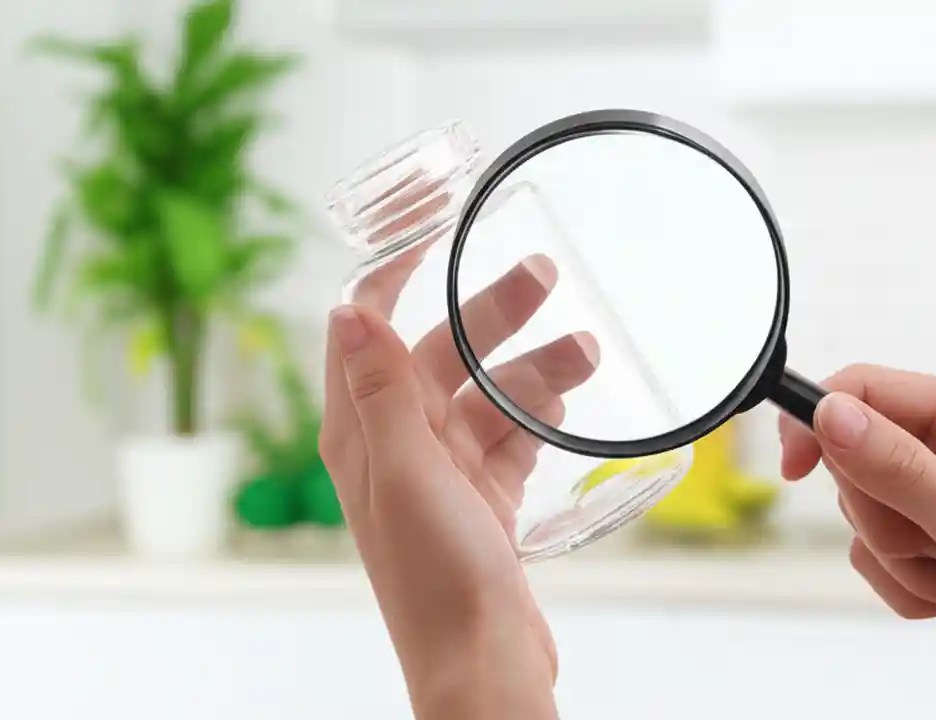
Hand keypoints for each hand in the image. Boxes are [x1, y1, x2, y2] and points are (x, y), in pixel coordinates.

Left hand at [321, 255, 595, 719]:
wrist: (483, 660)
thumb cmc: (436, 577)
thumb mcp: (406, 473)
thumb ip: (382, 390)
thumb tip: (346, 308)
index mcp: (360, 429)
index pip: (364, 325)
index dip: (395, 271)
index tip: (436, 225)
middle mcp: (395, 444)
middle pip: (440, 352)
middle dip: (490, 312)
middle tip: (544, 274)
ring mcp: (441, 472)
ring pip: (487, 393)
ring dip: (533, 367)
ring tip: (588, 349)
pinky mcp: (482, 497)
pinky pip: (511, 435)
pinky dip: (540, 414)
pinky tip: (572, 400)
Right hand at [780, 365, 935, 719]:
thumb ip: (900, 470)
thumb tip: (832, 414)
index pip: (866, 387)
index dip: (820, 423)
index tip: (794, 470)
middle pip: (857, 458)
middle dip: (884, 519)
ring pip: (865, 514)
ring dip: (903, 560)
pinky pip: (880, 555)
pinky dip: (912, 586)